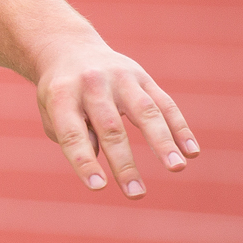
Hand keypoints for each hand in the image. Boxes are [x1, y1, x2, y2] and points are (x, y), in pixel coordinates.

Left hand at [35, 41, 198, 197]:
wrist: (68, 48)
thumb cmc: (60, 93)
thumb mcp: (51, 111)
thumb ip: (72, 136)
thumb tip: (100, 156)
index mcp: (61, 95)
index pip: (72, 134)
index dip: (84, 162)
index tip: (98, 187)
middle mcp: (91, 84)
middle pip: (110, 127)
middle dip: (124, 163)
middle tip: (136, 194)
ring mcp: (119, 78)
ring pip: (144, 111)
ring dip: (162, 141)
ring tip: (176, 167)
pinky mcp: (142, 77)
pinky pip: (164, 103)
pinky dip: (180, 128)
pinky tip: (192, 152)